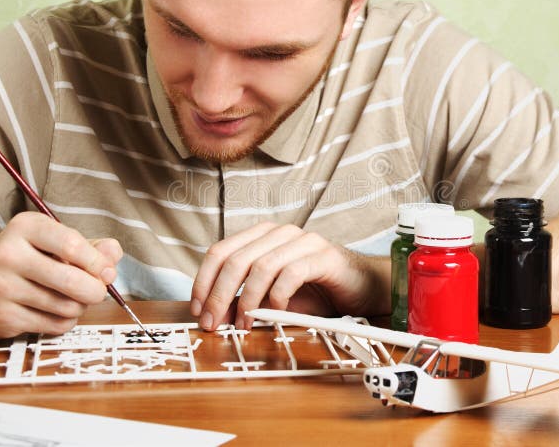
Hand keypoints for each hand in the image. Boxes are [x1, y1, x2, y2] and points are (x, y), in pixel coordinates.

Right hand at [0, 212, 121, 337]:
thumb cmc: (20, 259)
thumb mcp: (50, 241)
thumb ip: (89, 246)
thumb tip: (113, 255)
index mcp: (25, 228)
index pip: (72, 245)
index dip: (98, 262)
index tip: (107, 271)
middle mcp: (9, 255)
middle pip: (72, 281)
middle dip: (96, 290)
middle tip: (97, 291)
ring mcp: (2, 288)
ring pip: (67, 307)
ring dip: (80, 307)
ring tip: (72, 299)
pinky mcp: (2, 317)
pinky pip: (54, 325)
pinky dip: (65, 321)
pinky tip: (55, 311)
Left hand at [189, 222, 388, 330]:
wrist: (362, 286)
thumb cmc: (317, 290)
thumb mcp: (273, 298)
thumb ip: (246, 300)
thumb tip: (214, 316)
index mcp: (262, 237)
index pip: (220, 252)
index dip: (203, 281)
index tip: (197, 309)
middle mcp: (280, 233)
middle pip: (235, 260)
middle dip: (219, 295)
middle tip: (213, 324)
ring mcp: (302, 241)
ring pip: (261, 266)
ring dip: (247, 300)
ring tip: (243, 324)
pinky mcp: (323, 256)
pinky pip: (291, 274)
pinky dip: (277, 297)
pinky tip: (275, 314)